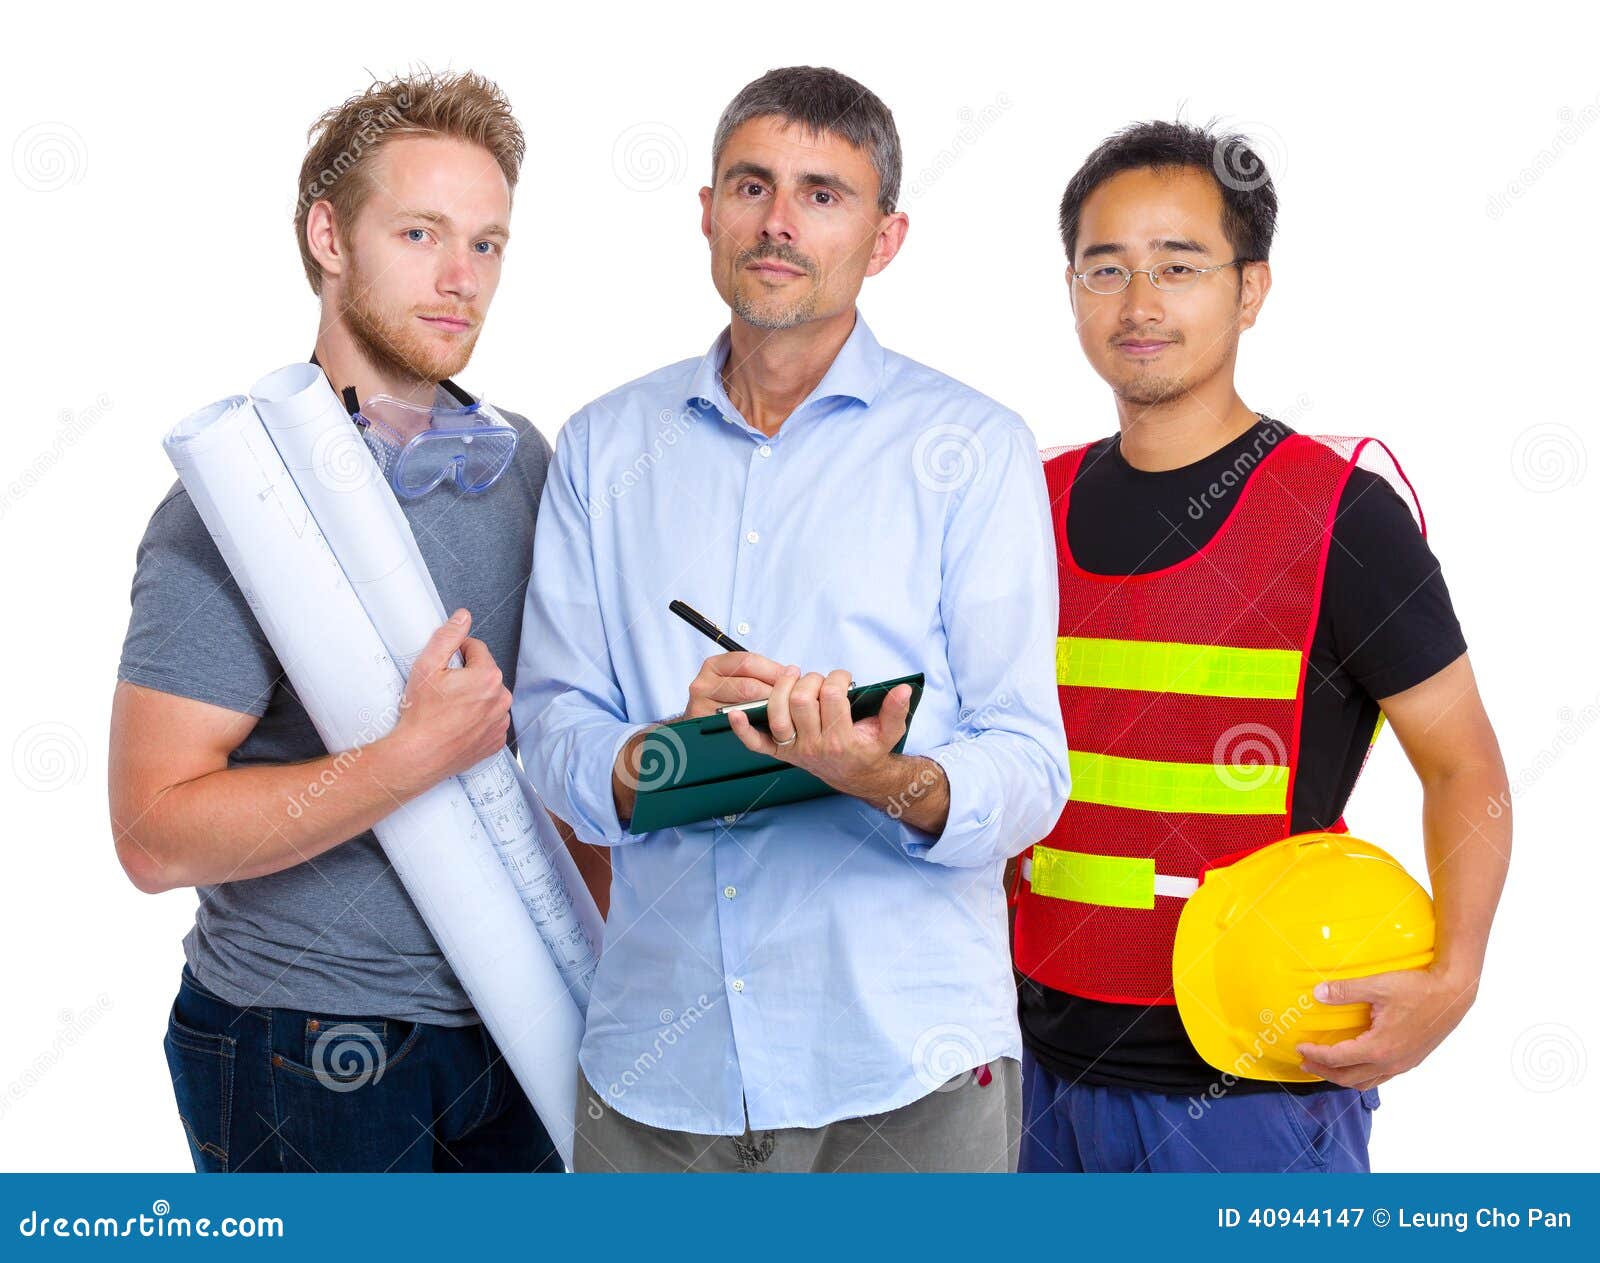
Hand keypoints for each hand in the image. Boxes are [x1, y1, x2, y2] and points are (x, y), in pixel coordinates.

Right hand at [381, 609, 511, 792]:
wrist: (418, 756)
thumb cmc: (421, 715)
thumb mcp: (427, 666)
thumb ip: (448, 637)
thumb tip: (463, 617)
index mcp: (489, 676)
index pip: (477, 649)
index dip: (457, 653)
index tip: (443, 667)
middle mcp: (502, 698)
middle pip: (485, 673)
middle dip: (467, 676)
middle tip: (443, 690)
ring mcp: (500, 722)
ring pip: (488, 697)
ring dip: (474, 698)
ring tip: (449, 709)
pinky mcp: (496, 740)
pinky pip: (490, 720)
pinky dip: (477, 719)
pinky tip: (458, 724)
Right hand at [683, 651, 786, 718]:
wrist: (703, 727)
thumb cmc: (726, 700)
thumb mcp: (737, 679)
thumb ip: (759, 673)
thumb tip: (790, 674)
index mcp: (714, 665)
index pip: (748, 662)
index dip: (773, 670)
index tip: (791, 677)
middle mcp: (704, 683)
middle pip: (748, 685)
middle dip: (774, 692)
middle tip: (790, 698)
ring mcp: (701, 705)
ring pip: (744, 706)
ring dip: (767, 709)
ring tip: (780, 711)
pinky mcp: (706, 726)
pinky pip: (737, 725)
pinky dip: (755, 724)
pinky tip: (765, 724)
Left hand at [727, 665, 912, 793]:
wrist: (857, 775)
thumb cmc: (869, 748)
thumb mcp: (890, 731)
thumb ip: (896, 710)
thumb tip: (902, 688)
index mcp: (841, 739)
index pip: (832, 695)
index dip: (838, 678)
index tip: (844, 679)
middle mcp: (815, 745)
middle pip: (801, 699)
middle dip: (811, 679)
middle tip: (820, 680)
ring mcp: (795, 749)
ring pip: (778, 711)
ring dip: (783, 687)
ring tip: (794, 677)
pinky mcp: (781, 753)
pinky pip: (756, 744)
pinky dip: (743, 729)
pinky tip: (734, 714)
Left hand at [1295, 964, 1479, 1089]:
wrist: (1453, 994)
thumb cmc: (1418, 989)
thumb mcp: (1377, 985)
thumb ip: (1345, 991)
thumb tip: (1318, 994)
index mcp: (1379, 1048)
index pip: (1338, 1059)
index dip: (1316, 1054)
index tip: (1299, 1047)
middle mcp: (1391, 1062)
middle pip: (1349, 1078)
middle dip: (1324, 1071)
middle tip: (1305, 1062)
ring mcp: (1403, 1064)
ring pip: (1366, 1081)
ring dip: (1343, 1077)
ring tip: (1326, 1066)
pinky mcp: (1411, 1060)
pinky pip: (1381, 1076)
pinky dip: (1362, 1074)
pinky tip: (1356, 1061)